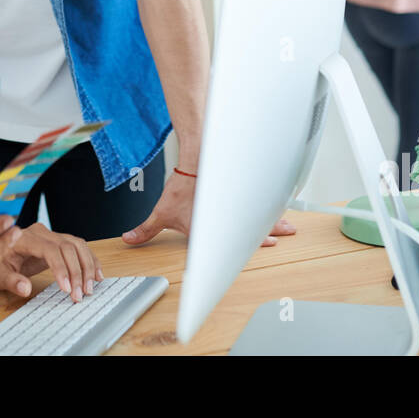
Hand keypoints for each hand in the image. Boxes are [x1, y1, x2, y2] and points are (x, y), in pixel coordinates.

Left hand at [0, 222, 100, 302]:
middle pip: (68, 247)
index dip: (61, 268)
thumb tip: (25, 288)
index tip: (67, 288)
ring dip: (87, 266)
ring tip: (90, 288)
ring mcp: (52, 235)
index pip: (50, 249)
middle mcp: (42, 232)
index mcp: (25, 237)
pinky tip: (96, 275)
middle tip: (80, 295)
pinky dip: (90, 261)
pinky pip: (79, 248)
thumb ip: (11, 281)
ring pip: (78, 245)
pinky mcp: (60, 241)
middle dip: (77, 272)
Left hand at [123, 172, 298, 246]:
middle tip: (278, 239)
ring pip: (259, 215)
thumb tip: (130, 239)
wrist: (198, 158)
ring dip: (274, 220)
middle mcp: (227, 220)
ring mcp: (238, 204)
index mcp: (210, 231)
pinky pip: (258, 199)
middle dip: (264, 236)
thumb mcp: (162, 211)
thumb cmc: (185, 185)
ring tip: (288, 225)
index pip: (225, 248)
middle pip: (249, 231)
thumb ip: (146, 229)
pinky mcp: (242, 189)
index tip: (246, 259)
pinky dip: (270, 202)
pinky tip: (278, 202)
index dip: (237, 254)